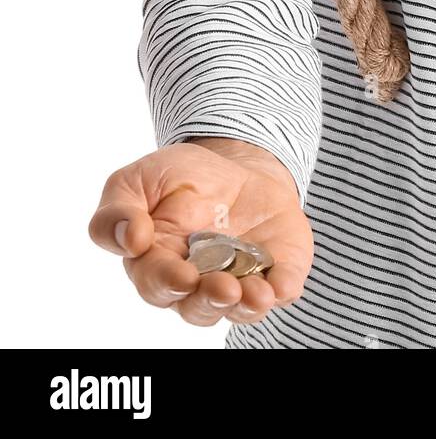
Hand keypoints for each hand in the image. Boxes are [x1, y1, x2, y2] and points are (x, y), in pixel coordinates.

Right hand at [87, 137, 312, 327]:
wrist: (235, 163)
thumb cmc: (179, 177)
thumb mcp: (138, 181)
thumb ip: (118, 211)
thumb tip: (129, 238)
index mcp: (156, 265)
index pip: (157, 284)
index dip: (168, 282)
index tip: (182, 275)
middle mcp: (197, 283)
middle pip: (198, 307)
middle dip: (210, 300)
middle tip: (224, 289)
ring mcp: (239, 279)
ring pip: (239, 307)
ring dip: (247, 306)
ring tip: (257, 295)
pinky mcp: (275, 269)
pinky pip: (281, 287)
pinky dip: (283, 288)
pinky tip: (282, 286)